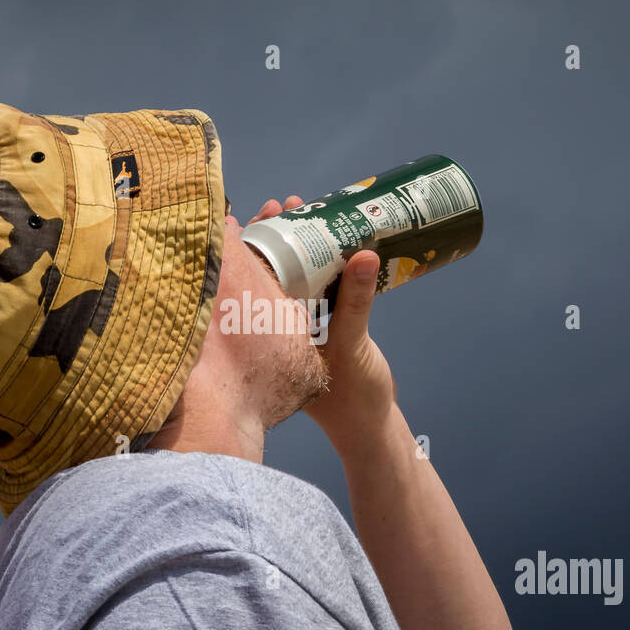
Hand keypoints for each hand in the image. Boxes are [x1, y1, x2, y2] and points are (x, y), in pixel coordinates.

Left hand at [244, 196, 398, 457]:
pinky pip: (324, 285)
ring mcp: (307, 323)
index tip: (267, 211)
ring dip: (303, 244)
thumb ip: (356, 303)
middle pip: (279, 267)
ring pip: (300, 273)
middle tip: (289, 203)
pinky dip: (327, 262)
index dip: (261, 240)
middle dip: (283, 234)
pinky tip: (334, 241)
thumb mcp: (352, 345)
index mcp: (279, 327)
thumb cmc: (353, 396)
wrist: (369, 426)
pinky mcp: (330, 325)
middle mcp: (288, 323)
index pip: (260, 274)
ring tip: (303, 210)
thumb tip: (364, 257)